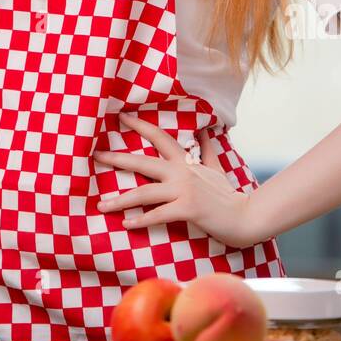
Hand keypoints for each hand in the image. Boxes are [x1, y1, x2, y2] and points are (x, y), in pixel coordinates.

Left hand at [91, 113, 258, 248]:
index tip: (121, 117)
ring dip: (120, 200)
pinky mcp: (187, 209)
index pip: (160, 137)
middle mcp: (181, 172)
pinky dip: (141, 219)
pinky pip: (158, 215)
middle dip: (116, 159)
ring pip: (144, 192)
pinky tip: (126, 223)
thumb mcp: (216, 167)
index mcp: (185, 162)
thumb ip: (206, 149)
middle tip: (95, 155)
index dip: (140, 126)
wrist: (244, 216)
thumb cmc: (228, 194)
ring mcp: (184, 190)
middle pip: (142, 162)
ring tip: (102, 205)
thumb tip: (204, 130)